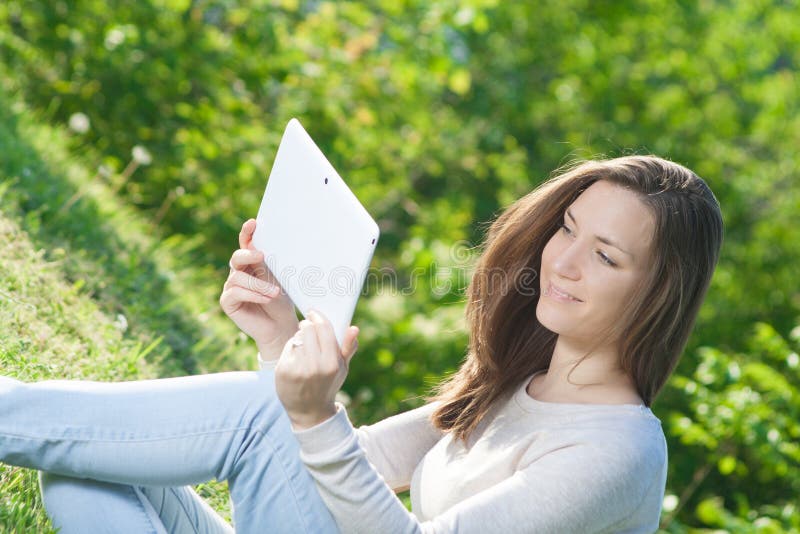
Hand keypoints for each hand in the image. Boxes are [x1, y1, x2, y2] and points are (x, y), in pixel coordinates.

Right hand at [219, 219, 298, 358]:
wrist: (281, 326)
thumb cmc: (282, 301)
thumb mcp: (279, 280)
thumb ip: (270, 264)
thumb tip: (267, 246)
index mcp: (251, 263)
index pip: (246, 244)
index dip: (247, 233)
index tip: (253, 223)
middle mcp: (239, 272)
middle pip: (237, 257)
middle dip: (248, 254)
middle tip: (261, 255)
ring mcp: (231, 287)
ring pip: (238, 278)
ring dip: (258, 284)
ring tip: (275, 293)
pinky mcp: (228, 302)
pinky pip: (235, 293)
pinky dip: (252, 295)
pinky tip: (266, 299)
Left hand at [275, 309, 359, 430]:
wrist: (309, 412)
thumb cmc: (328, 385)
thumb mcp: (342, 368)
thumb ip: (348, 347)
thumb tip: (354, 327)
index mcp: (332, 363)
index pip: (324, 329)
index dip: (318, 317)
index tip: (313, 313)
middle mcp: (314, 366)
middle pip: (307, 330)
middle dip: (306, 325)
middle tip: (306, 326)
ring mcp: (297, 369)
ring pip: (296, 338)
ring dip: (298, 337)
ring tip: (302, 346)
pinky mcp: (283, 371)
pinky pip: (287, 349)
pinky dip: (291, 349)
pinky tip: (294, 357)